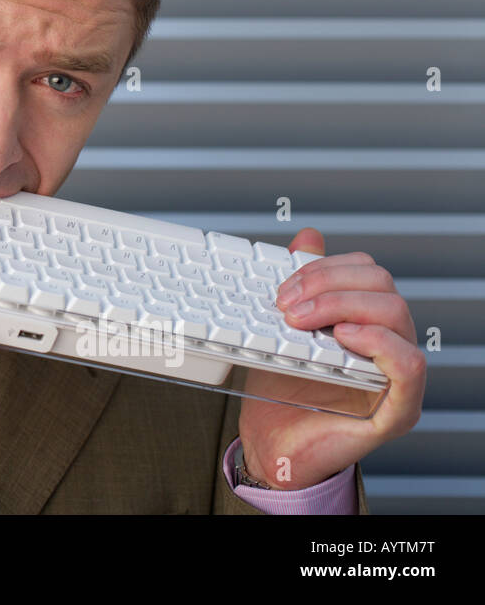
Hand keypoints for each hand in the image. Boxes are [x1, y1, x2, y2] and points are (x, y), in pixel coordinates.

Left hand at [236, 228, 425, 489]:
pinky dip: (377, 341)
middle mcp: (388, 342)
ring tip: (301, 321)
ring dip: (343, 305)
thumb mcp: (282, 327)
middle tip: (287, 304)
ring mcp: (397, 374)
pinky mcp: (399, 407)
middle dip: (329, 283)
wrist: (273, 444)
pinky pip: (410, 364)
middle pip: (381, 285)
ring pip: (396, 313)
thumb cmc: (282, 391)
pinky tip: (343, 337)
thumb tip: (308, 237)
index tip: (285, 284)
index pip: (366, 272)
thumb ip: (301, 285)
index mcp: (365, 320)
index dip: (326, 268)